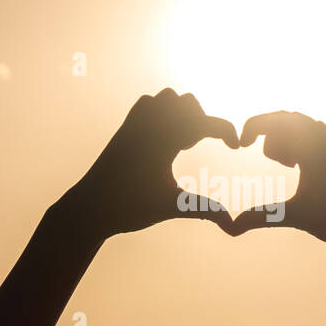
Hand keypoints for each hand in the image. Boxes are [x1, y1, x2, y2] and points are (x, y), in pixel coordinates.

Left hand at [81, 89, 239, 236]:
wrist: (89, 207)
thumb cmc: (128, 207)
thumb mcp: (171, 207)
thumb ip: (205, 211)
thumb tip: (234, 227)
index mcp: (162, 139)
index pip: (205, 122)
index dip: (227, 131)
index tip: (237, 147)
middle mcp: (148, 124)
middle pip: (187, 102)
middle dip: (201, 122)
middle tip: (193, 149)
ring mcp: (134, 123)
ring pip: (167, 98)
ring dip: (181, 114)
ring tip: (179, 143)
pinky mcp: (125, 128)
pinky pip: (148, 103)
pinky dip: (163, 113)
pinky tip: (164, 141)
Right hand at [232, 111, 325, 250]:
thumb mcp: (298, 217)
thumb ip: (263, 217)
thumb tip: (231, 227)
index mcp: (313, 146)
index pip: (277, 120)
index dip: (253, 126)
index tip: (240, 143)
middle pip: (289, 119)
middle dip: (271, 134)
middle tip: (266, 158)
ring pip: (305, 126)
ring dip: (288, 139)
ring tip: (286, 165)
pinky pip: (319, 136)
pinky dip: (302, 144)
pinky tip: (301, 168)